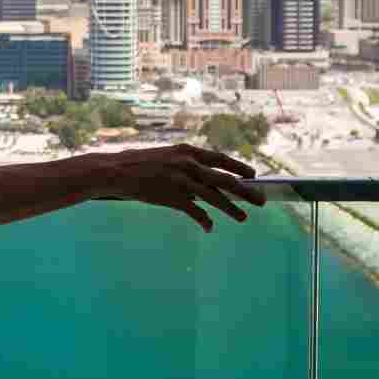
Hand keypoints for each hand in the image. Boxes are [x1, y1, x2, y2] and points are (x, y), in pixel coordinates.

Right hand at [87, 143, 267, 231]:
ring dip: (231, 209)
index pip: (220, 159)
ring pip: (214, 197)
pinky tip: (210, 227)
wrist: (116, 171)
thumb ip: (185, 164)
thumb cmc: (139, 164)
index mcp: (187, 151)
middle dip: (245, 190)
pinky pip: (195, 211)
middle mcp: (188, 164)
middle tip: (261, 200)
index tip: (252, 174)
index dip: (238, 167)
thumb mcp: (166, 156)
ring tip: (244, 218)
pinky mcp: (172, 197)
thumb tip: (203, 175)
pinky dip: (204, 220)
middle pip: (224, 179)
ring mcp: (181, 181)